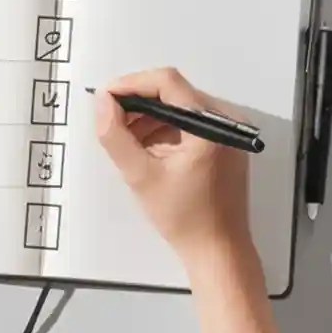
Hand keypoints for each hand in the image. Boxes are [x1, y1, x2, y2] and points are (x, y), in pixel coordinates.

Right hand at [95, 68, 252, 264]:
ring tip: (127, 142)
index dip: (131, 84)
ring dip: (150, 117)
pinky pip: (190, 122)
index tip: (105, 99)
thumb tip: (101, 102)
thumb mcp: (140, 176)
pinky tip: (148, 150)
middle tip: (111, 123)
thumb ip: (116, 136)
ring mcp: (229, 130)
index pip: (166, 82)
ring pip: (180, 106)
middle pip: (174, 92)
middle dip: (138, 104)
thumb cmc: (183, 218)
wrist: (219, 250)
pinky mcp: (226, 142)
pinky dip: (166, 129)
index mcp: (211, 124)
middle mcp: (226, 119)